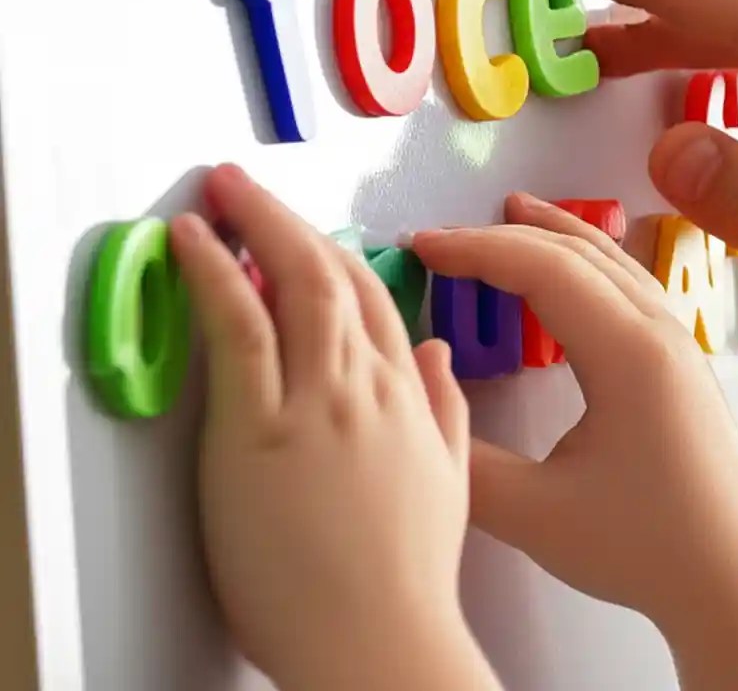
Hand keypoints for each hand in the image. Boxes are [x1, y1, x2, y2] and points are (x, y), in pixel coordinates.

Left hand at [173, 165, 495, 690]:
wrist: (382, 640)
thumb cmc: (405, 579)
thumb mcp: (448, 485)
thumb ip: (446, 412)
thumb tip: (439, 357)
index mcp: (409, 399)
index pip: (378, 302)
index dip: (337, 255)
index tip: (307, 233)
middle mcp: (368, 387)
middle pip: (332, 278)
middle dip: (288, 220)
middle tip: (250, 188)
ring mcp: (317, 402)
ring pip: (292, 286)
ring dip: (254, 225)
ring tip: (223, 192)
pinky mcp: (259, 429)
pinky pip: (239, 328)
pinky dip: (217, 273)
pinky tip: (198, 239)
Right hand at [414, 194, 737, 689]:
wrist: (730, 582)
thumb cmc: (643, 548)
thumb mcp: (535, 512)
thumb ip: (465, 459)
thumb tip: (419, 404)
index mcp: (628, 354)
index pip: (541, 268)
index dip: (474, 248)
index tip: (420, 245)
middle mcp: (661, 334)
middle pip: (579, 252)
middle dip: (506, 234)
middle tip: (446, 236)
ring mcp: (681, 347)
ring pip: (614, 263)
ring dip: (556, 235)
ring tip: (511, 214)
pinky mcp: (685, 369)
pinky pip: (633, 288)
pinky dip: (588, 264)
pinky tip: (571, 279)